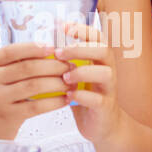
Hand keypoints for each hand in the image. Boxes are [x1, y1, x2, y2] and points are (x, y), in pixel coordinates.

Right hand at [0, 42, 71, 138]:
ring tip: (71, 83)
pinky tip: (65, 99)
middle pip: (27, 67)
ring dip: (57, 83)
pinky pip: (37, 106)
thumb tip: (53, 51)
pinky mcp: (9, 116)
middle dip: (53, 65)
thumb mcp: (0, 76)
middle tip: (70, 67)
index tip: (53, 47)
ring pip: (34, 86)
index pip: (11, 51)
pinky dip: (54, 102)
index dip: (33, 48)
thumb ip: (19, 63)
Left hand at [57, 23, 120, 142]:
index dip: (81, 28)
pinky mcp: (105, 107)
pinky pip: (98, 99)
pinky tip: (68, 95)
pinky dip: (82, 96)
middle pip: (103, 49)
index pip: (96, 36)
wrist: (101, 125)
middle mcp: (108, 69)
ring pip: (105, 73)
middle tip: (58, 53)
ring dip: (82, 72)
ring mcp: (109, 89)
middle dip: (80, 48)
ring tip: (65, 77)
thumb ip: (65, 60)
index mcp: (100, 58)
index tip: (62, 27)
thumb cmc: (85, 95)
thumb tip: (43, 41)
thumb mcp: (76, 73)